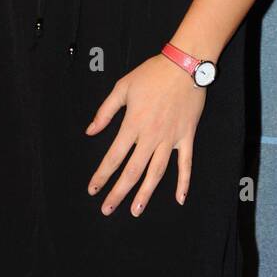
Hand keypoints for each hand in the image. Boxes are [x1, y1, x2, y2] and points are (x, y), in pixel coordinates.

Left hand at [85, 54, 206, 215]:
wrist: (184, 66)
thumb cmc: (152, 74)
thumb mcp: (123, 87)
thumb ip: (105, 111)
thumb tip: (90, 131)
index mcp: (133, 124)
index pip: (113, 157)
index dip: (102, 175)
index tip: (93, 189)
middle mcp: (150, 136)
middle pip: (132, 171)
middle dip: (118, 193)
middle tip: (107, 210)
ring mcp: (170, 139)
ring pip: (156, 173)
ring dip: (145, 193)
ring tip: (136, 210)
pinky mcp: (186, 137)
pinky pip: (186, 164)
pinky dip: (183, 182)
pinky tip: (179, 199)